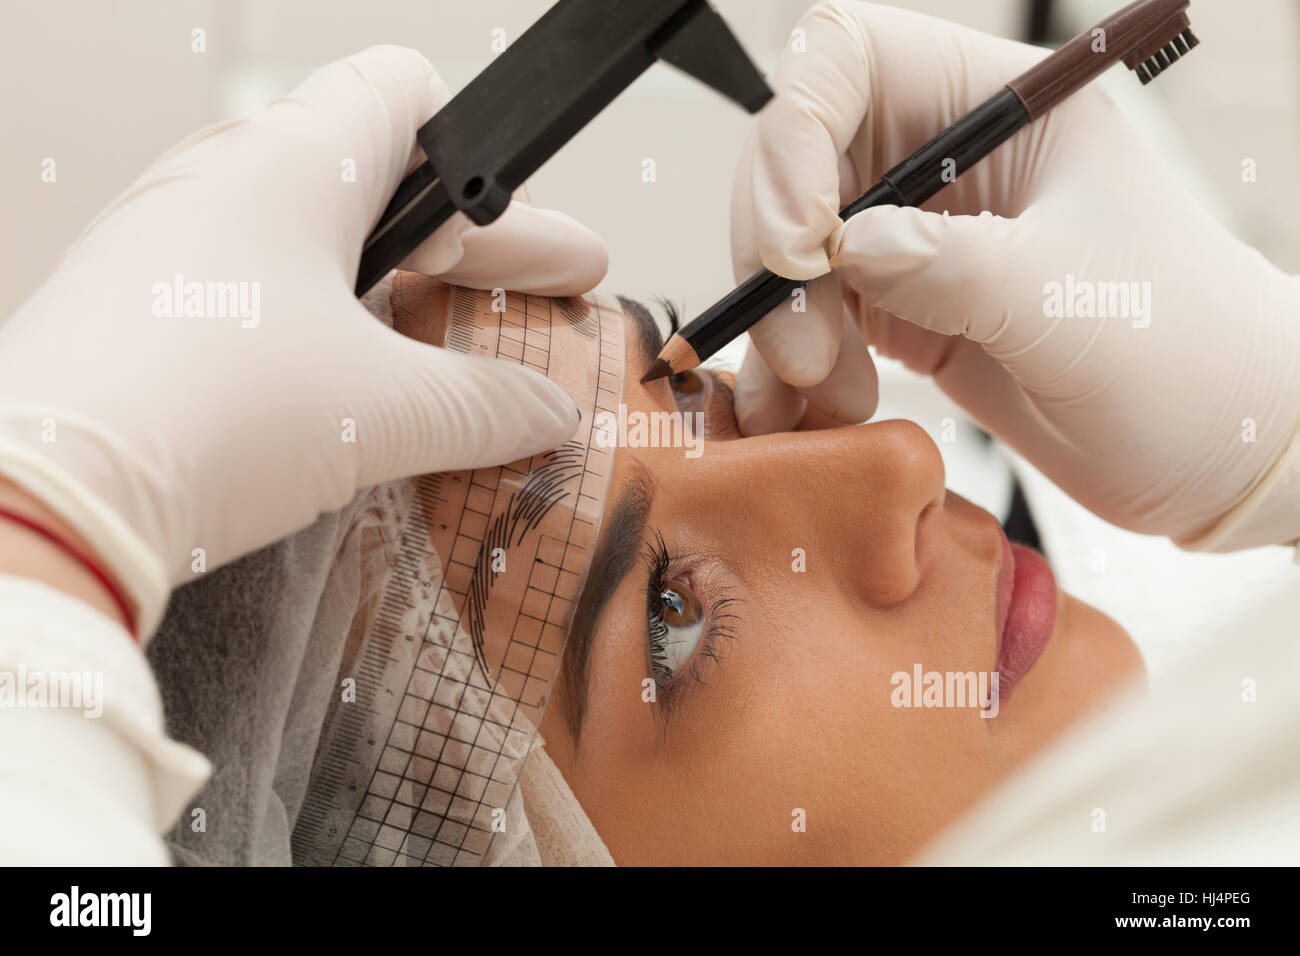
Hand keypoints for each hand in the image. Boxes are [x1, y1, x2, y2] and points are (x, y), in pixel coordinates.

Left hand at [0, 46, 608, 635]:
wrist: (44, 497)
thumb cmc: (212, 410)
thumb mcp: (383, 409)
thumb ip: (484, 405)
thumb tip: (548, 413)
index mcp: (292, 163)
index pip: (404, 96)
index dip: (483, 157)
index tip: (529, 228)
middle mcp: (225, 184)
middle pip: (381, 188)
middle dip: (477, 249)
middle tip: (549, 297)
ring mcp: (173, 248)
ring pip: (316, 250)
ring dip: (398, 299)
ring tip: (455, 363)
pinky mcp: (141, 314)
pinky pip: (258, 302)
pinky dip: (326, 338)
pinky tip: (356, 401)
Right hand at [731, 1, 1299, 548]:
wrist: (1212, 451)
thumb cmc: (1186, 354)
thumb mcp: (1069, 300)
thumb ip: (949, 266)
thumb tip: (842, 250)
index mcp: (1000, 107)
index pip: (849, 61)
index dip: (797, 135)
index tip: (803, 241)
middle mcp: (945, 160)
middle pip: (796, 163)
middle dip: (779, 258)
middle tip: (800, 349)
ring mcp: (916, 237)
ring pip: (791, 254)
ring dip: (785, 329)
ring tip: (825, 398)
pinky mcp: (899, 312)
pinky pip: (811, 324)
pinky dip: (793, 372)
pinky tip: (813, 414)